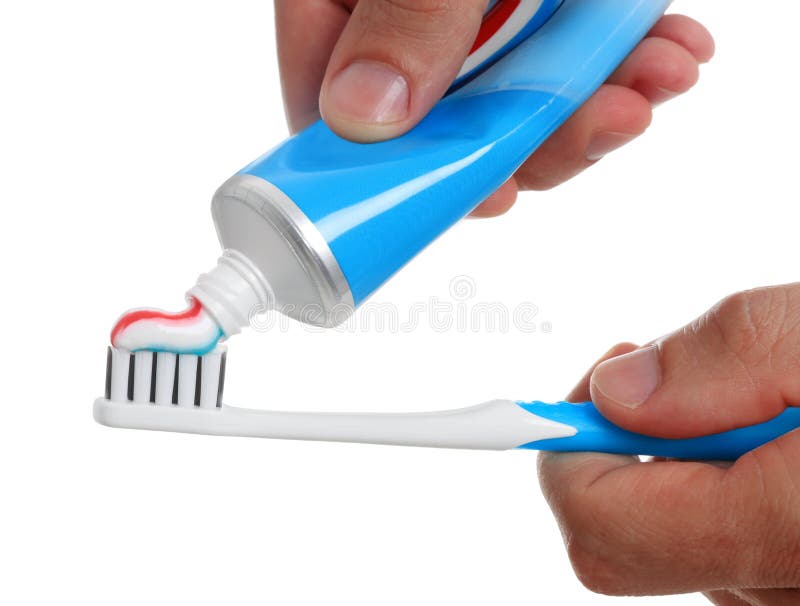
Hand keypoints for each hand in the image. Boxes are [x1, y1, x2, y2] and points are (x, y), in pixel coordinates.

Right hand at [275, 1, 712, 216]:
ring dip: (600, 98)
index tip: (478, 195)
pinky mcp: (537, 5)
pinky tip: (667, 52)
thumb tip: (361, 116)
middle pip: (446, 118)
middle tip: (608, 122)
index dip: (400, 167)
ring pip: (516, 98)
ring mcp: (472, 12)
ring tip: (659, 75)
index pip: (333, 100)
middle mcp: (399, 10)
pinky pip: (566, 58)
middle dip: (539, 132)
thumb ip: (404, 11)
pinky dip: (623, 60)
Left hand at [537, 284, 799, 603]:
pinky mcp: (790, 583)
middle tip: (691, 384)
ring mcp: (786, 597)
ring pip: (670, 540)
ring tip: (754, 415)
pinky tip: (772, 453)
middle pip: (623, 532)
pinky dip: (718, 494)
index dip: (569, 447)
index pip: (594, 519)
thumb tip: (618, 392)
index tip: (584, 395)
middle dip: (629, 446)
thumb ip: (721, 360)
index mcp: (782, 532)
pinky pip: (718, 550)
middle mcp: (782, 591)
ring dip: (681, 467)